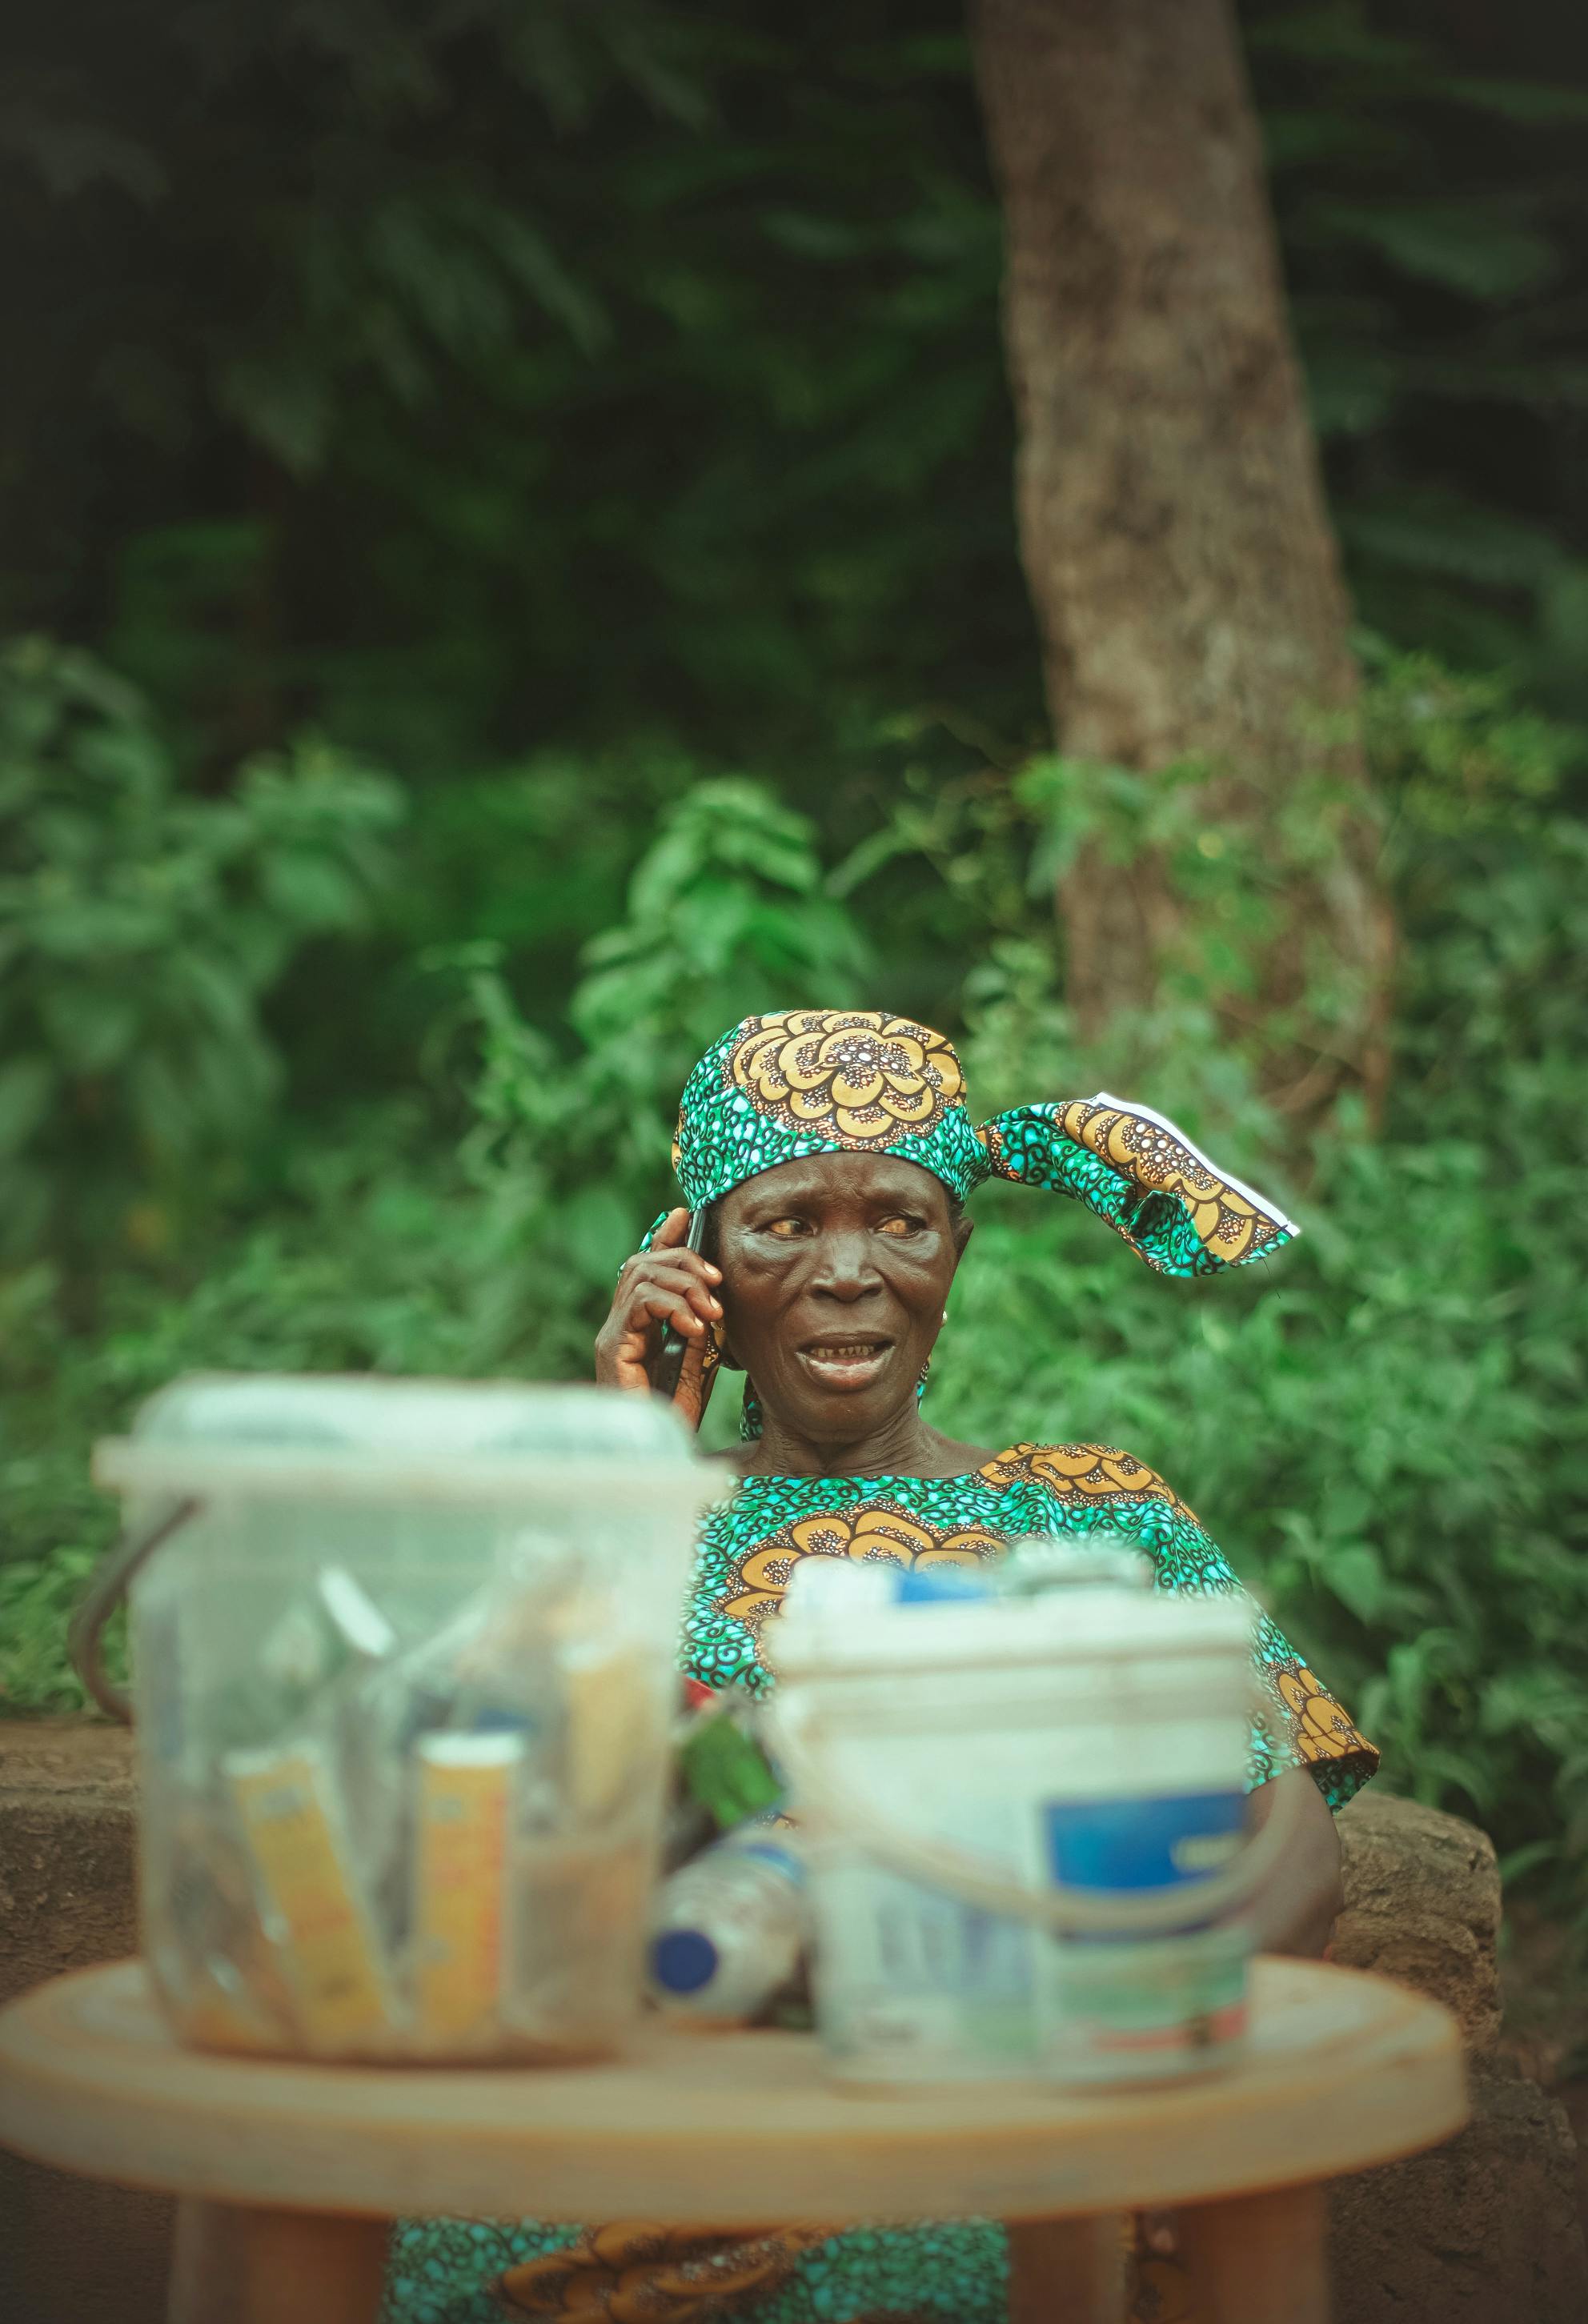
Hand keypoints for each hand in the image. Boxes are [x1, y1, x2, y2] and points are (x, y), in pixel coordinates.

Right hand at [595, 1207, 723, 1427]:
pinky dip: (672, 1307)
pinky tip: (695, 1327)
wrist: (653, 1454)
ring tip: (711, 1310)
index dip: (664, 1237)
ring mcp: (613, 1334)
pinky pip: (640, 1304)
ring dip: (683, 1283)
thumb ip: (697, 1331)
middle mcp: (621, 1324)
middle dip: (684, 1259)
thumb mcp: (696, 1364)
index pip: (647, 1266)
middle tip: (717, 1280)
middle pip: (643, 1261)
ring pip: (641, 1275)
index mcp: (640, 1324)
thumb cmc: (672, 1416)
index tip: (685, 1214)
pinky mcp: (612, 1347)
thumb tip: (711, 1299)